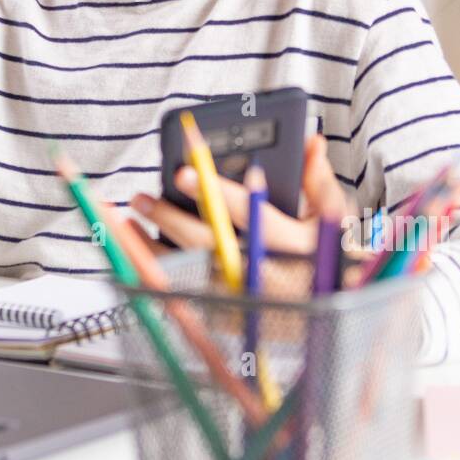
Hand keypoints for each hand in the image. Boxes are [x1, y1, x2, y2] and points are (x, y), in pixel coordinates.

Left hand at [127, 133, 368, 297]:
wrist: (334, 311)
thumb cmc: (331, 257)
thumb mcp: (334, 218)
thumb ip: (318, 180)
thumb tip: (310, 140)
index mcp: (293, 245)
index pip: (246, 213)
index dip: (211, 191)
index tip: (180, 172)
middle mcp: (265, 275)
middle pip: (207, 244)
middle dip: (169, 219)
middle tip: (140, 198)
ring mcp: (246, 301)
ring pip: (189, 275)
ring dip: (151, 250)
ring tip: (125, 226)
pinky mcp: (232, 318)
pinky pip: (188, 298)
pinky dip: (160, 278)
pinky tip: (137, 258)